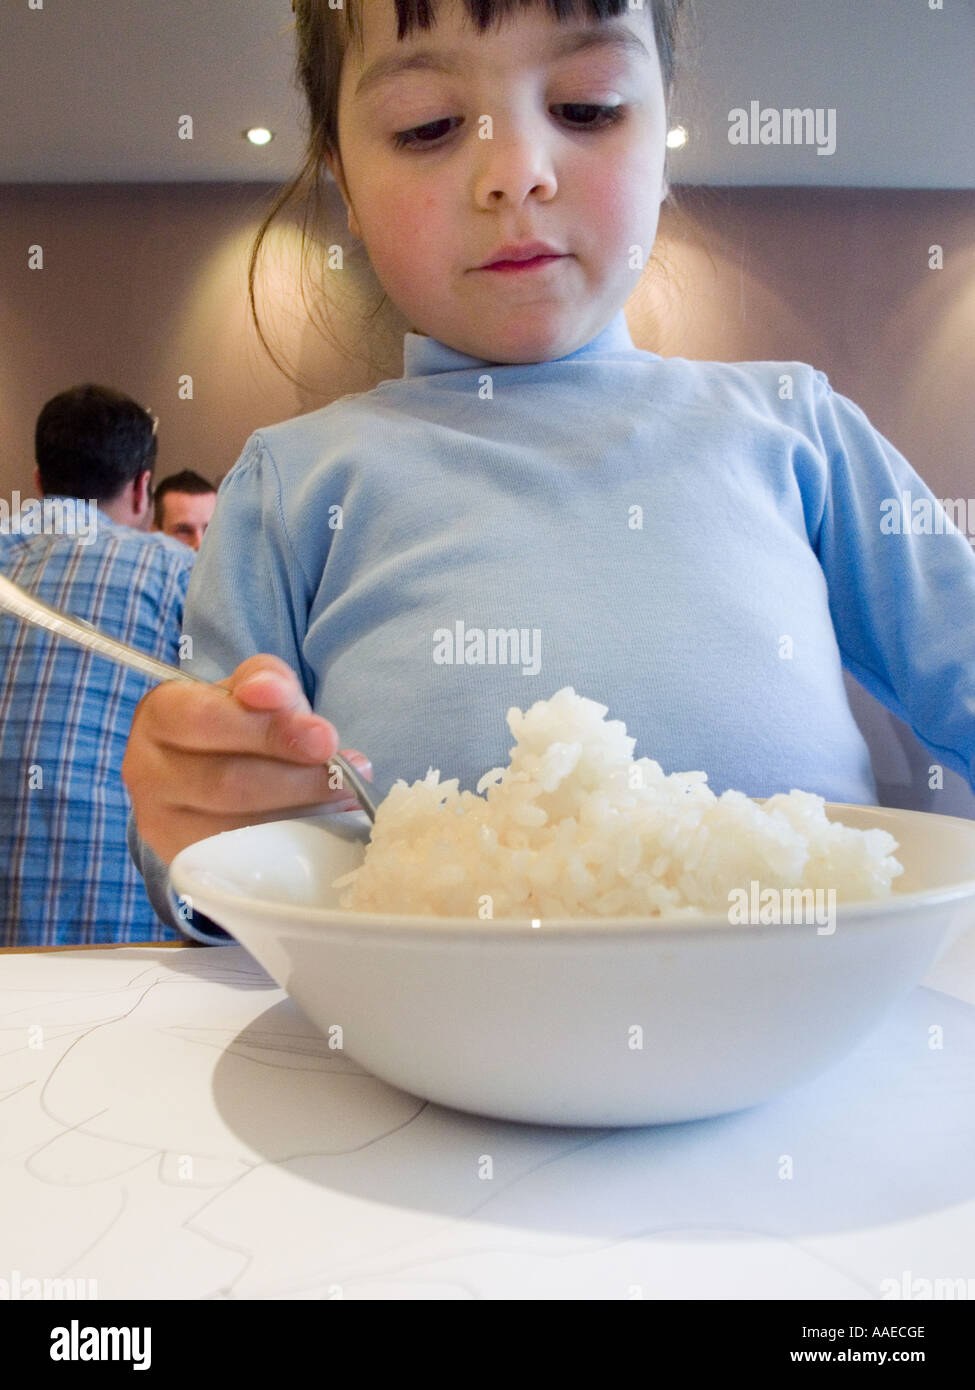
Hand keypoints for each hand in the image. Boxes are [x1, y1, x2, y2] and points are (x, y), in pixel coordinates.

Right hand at [122, 653, 371, 865]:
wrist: (212, 773)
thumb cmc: (237, 726)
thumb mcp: (254, 691)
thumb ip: (268, 682)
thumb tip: (270, 692)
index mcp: (160, 715)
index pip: (206, 719)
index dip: (267, 730)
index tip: (324, 739)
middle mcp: (147, 771)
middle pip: (227, 781)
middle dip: (298, 778)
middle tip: (345, 775)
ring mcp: (160, 823)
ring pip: (238, 826)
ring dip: (302, 813)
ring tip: (343, 796)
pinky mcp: (184, 861)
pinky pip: (242, 860)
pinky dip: (290, 843)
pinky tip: (322, 823)